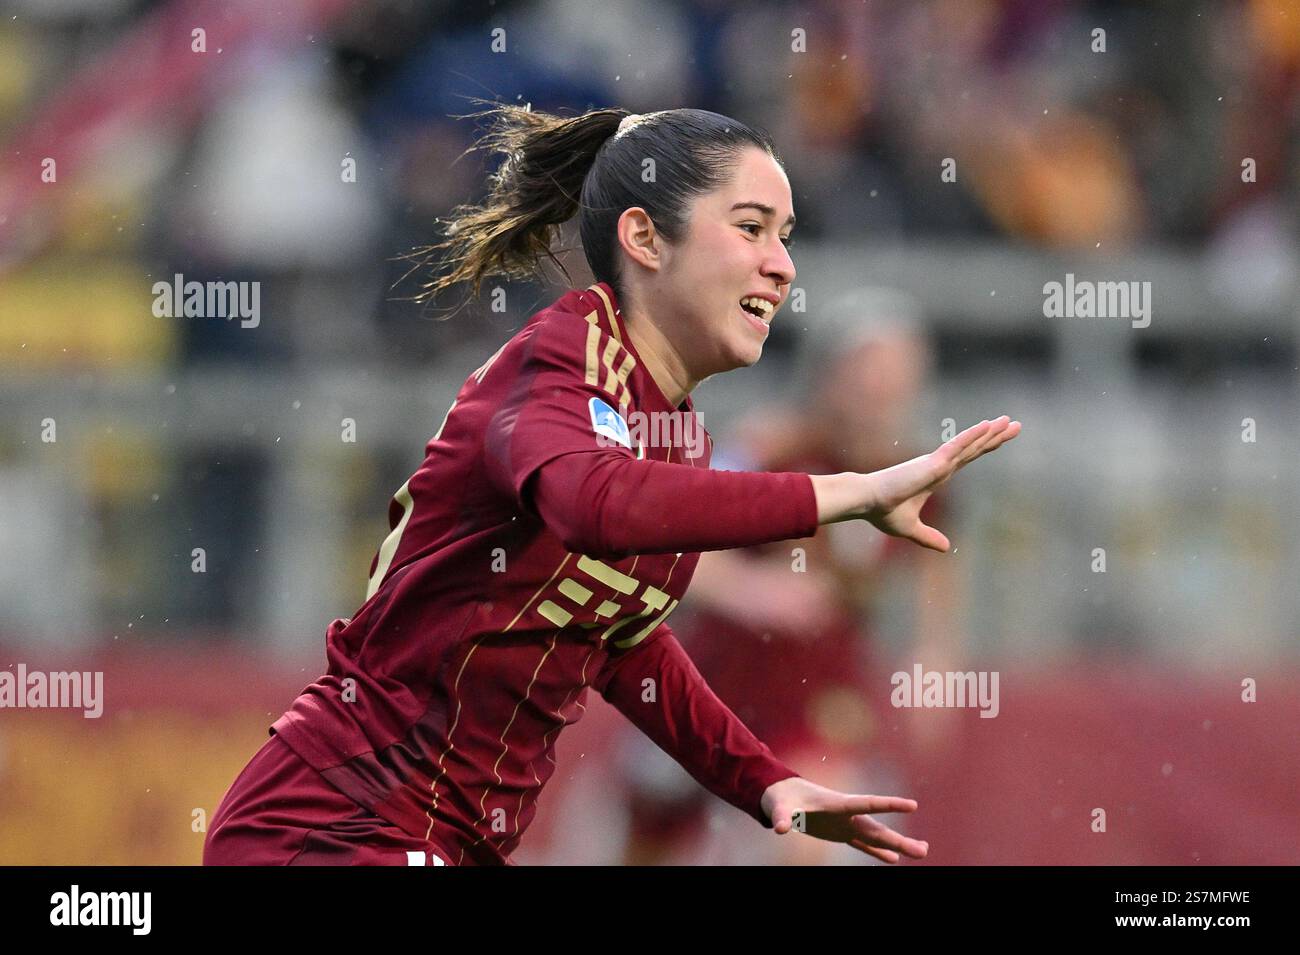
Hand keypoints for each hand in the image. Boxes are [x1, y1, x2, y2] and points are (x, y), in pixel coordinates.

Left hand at [761, 776, 928, 862]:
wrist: (781, 794)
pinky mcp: (841, 833)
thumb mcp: (779, 807)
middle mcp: (847, 814)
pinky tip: (895, 859)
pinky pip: (864, 844)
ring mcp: (846, 824)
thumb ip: (781, 817)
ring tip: (922, 852)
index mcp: (836, 804)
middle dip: (900, 840)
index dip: (889, 805)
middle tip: (924, 850)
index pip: (867, 803)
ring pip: (876, 837)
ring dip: (897, 845)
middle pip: (877, 828)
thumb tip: (779, 828)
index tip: (913, 805)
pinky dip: (879, 851)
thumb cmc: (781, 798)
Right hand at [864, 415, 1020, 551]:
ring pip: (970, 444)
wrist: (868, 503)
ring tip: (1009, 421)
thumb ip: (929, 537)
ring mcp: (937, 463)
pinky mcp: (932, 463)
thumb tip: (945, 548)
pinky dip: (973, 436)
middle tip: (1016, 424)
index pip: (967, 459)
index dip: (985, 447)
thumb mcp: (911, 529)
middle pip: (974, 448)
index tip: (1001, 438)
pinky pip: (956, 446)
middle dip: (996, 436)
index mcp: (937, 477)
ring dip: (990, 432)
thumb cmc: (883, 512)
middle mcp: (940, 466)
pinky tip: (988, 426)